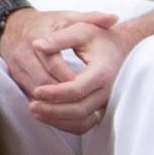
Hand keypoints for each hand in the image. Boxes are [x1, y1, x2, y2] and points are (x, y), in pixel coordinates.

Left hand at [24, 10, 130, 136]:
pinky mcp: (101, 107)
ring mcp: (106, 102)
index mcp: (102, 71)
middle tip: (32, 106)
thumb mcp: (80, 29)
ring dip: (58, 120)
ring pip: (82, 121)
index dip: (55, 93)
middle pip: (80, 109)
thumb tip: (37, 45)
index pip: (77, 89)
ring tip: (37, 112)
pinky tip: (48, 116)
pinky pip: (85, 124)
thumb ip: (59, 38)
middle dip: (53, 110)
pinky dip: (66, 124)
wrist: (121, 46)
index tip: (37, 91)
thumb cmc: (99, 37)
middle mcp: (107, 91)